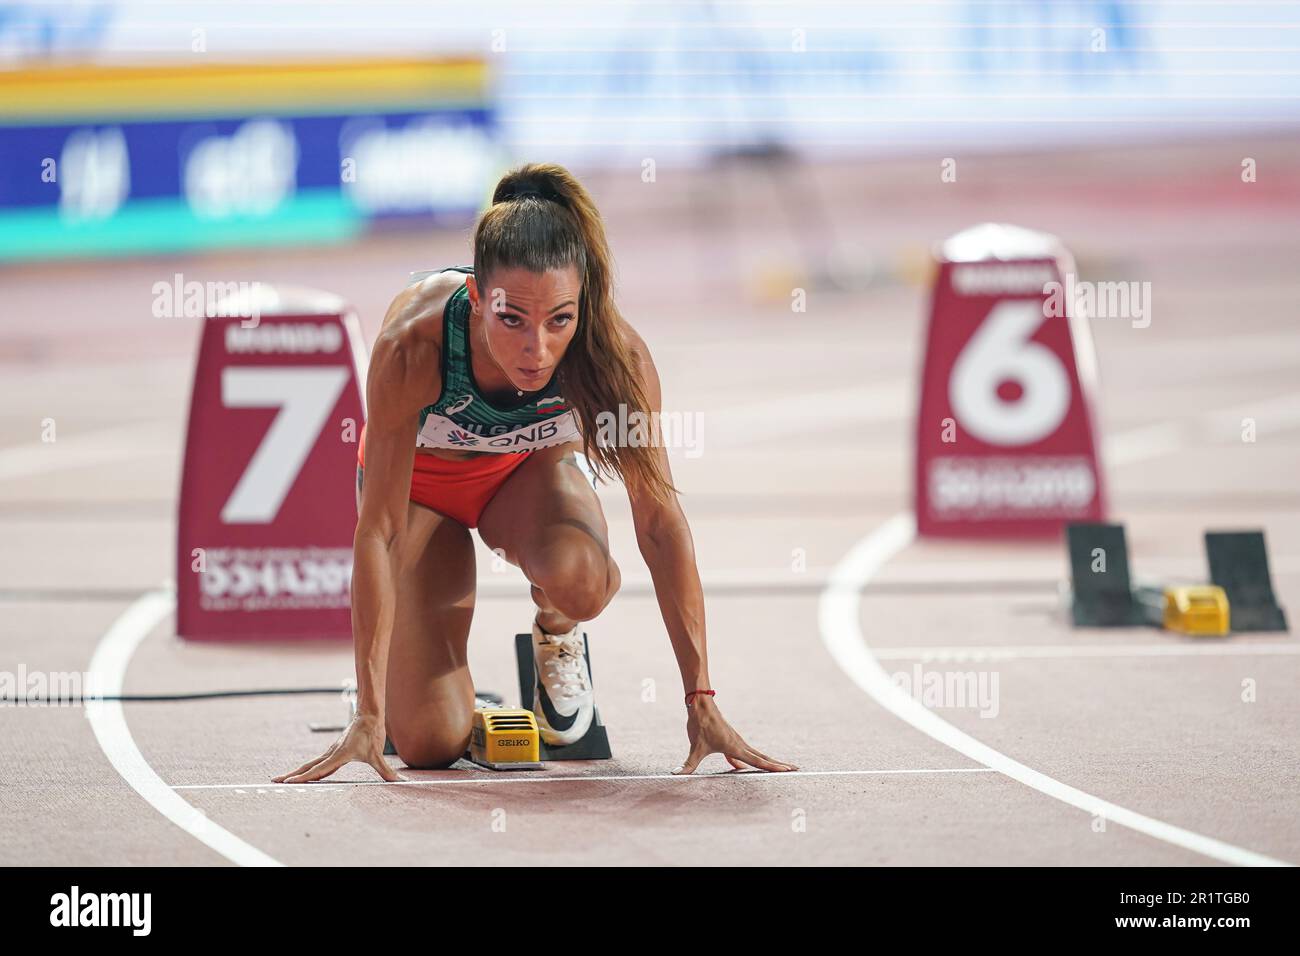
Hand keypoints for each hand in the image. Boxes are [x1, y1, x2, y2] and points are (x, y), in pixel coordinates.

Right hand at [273, 712, 402, 783]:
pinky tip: (305, 774)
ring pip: (311, 764)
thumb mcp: (378, 754)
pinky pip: (318, 762)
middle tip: (274, 781)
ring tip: (283, 779)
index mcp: (339, 755)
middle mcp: (331, 754)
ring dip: (297, 772)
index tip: (289, 783)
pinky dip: (308, 769)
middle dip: (292, 775)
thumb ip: (385, 770)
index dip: (304, 778)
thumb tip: (397, 781)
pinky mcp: (334, 751)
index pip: (318, 770)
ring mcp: (331, 752)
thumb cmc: (372, 732)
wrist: (369, 715)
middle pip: (308, 767)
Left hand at [673, 696, 797, 773]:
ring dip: (768, 761)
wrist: (700, 704)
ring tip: (780, 767)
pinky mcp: (730, 739)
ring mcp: (736, 741)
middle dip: (779, 765)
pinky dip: (750, 760)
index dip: (772, 767)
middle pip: (763, 757)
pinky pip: (744, 752)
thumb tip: (676, 774)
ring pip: (756, 754)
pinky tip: (740, 767)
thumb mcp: (694, 747)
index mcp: (735, 747)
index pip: (758, 761)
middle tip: (796, 769)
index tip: (787, 769)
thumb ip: (688, 764)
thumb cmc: (700, 724)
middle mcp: (739, 744)